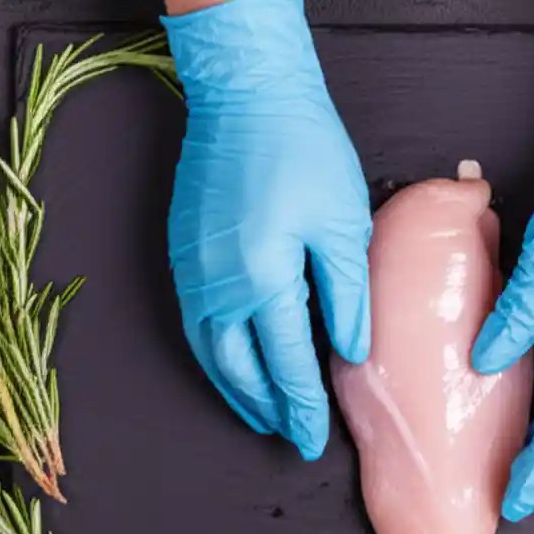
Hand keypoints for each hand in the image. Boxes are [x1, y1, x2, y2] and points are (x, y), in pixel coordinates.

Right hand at [162, 0, 370, 459]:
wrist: (245, 96)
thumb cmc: (303, 150)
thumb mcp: (344, 224)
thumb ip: (349, 295)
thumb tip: (352, 351)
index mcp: (264, 281)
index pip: (287, 365)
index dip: (303, 407)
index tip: (316, 437)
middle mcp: (218, 287)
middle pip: (240, 371)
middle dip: (268, 410)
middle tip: (292, 437)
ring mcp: (191, 272)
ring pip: (209, 353)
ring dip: (236, 390)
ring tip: (261, 415)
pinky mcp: (181, 254)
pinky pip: (195, 325)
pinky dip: (214, 356)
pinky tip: (232, 364)